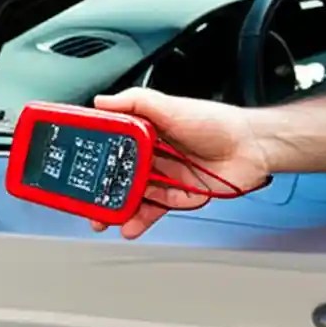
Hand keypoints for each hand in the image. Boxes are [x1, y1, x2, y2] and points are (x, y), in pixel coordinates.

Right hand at [91, 88, 274, 238]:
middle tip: (83, 201)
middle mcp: (152, 155)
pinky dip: (140, 220)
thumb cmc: (217, 122)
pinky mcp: (178, 197)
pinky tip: (129, 225)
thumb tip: (102, 101)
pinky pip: (154, 210)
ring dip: (116, 209)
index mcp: (146, 131)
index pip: (111, 143)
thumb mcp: (172, 105)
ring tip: (102, 219)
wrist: (251, 147)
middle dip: (99, 190)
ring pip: (133, 195)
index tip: (75, 164)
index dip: (93, 154)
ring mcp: (164, 177)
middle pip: (118, 174)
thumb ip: (137, 101)